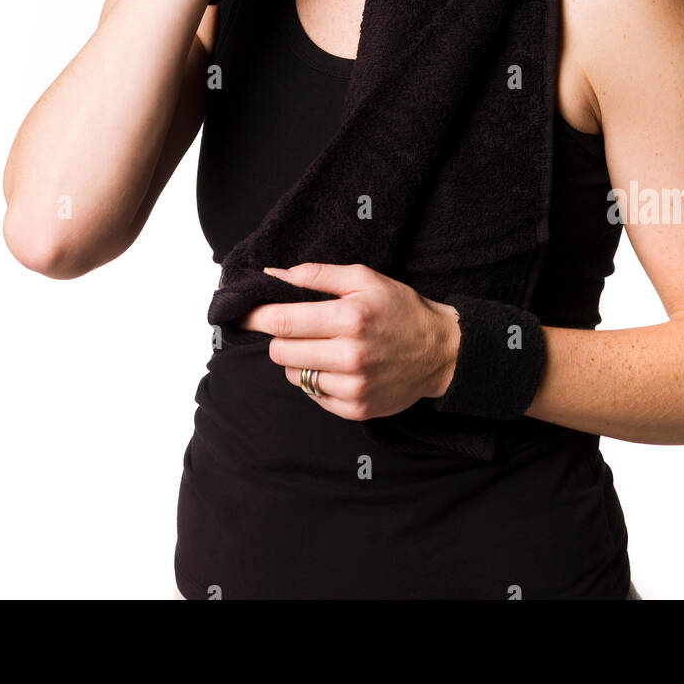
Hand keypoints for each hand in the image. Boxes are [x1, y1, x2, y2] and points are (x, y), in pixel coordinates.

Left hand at [237, 262, 460, 420]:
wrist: (440, 351)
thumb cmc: (399, 308)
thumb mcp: (363, 278)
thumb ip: (316, 275)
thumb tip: (272, 275)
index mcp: (350, 317)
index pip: (282, 322)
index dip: (256, 317)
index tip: (243, 314)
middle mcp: (350, 355)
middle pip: (281, 352)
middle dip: (280, 338)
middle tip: (297, 327)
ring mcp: (353, 387)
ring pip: (294, 375)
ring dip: (299, 359)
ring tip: (324, 346)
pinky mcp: (356, 409)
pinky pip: (313, 395)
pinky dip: (317, 380)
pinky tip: (338, 366)